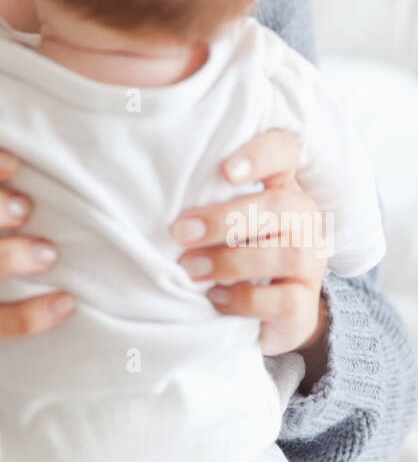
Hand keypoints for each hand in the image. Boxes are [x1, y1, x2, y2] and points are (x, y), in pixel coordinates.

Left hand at [172, 130, 328, 370]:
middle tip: (181, 233)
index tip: (225, 171)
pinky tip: (215, 297)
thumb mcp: (222, 219)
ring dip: (230, 262)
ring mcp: (310, 262)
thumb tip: (152, 194)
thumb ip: (204, 199)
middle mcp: (303, 219)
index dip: (260, 155)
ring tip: (190, 269)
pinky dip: (246, 299)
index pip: (284, 152)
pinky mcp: (305, 304)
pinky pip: (284, 300)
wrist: (268, 309)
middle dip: (225, 220)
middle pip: (280, 207)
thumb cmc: (233, 248)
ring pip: (286, 254)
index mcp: (281, 186)